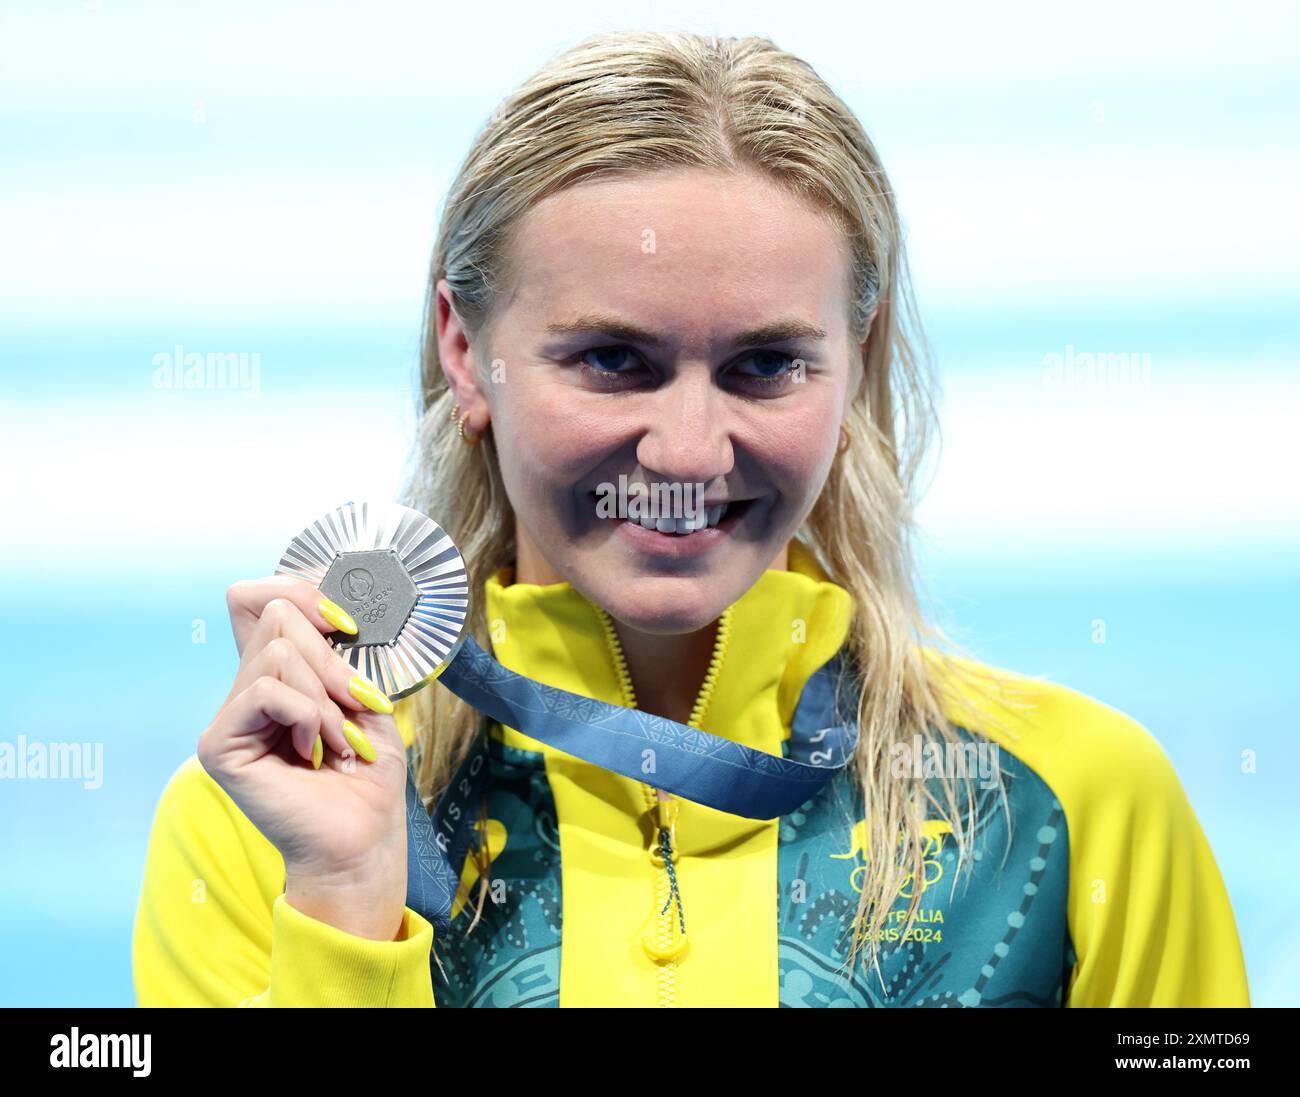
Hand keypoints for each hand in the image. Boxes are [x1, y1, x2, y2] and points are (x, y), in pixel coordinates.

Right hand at [197, 577, 410, 939]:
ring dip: (326, 696)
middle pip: (277, 616)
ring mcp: (229, 717)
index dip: (300, 591)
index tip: (347, 627)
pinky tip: (314, 750)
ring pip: (279, 653)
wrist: (364, 836)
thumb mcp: (363, 694)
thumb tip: (327, 609)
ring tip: (337, 740)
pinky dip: (307, 715)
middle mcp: (246, 690)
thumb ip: (335, 649)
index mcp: (278, 675)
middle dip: (333, 661)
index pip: (258, 597)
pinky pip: (266, 690)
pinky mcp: (218, 744)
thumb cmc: (369, 774)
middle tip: (355, 709)